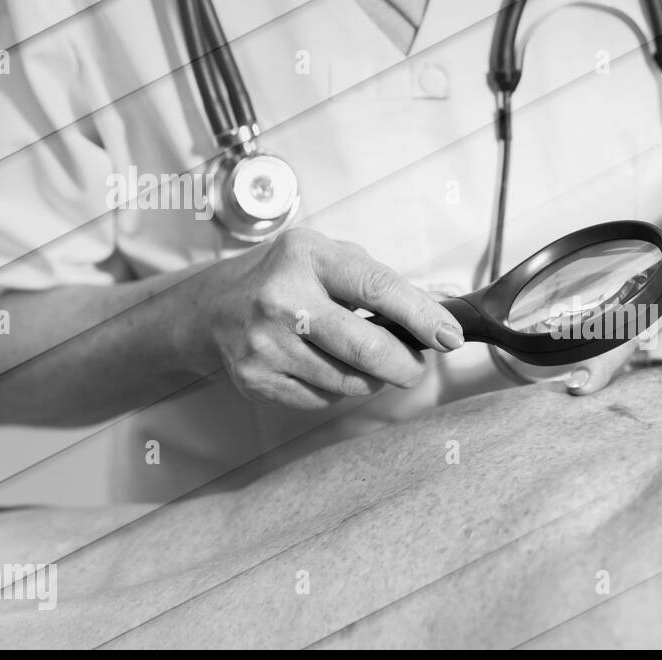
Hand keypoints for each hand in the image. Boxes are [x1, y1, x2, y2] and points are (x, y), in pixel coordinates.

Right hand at [175, 227, 463, 408]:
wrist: (212, 307)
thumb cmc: (287, 278)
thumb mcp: (329, 257)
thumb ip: (381, 282)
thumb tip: (438, 314)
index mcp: (308, 257)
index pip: (378, 288)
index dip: (422, 317)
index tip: (450, 336)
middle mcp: (282, 299)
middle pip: (367, 349)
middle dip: (406, 364)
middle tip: (416, 366)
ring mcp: (265, 344)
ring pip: (349, 382)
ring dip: (372, 378)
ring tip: (364, 360)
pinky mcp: (256, 379)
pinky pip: (322, 399)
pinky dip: (338, 390)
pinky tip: (326, 367)